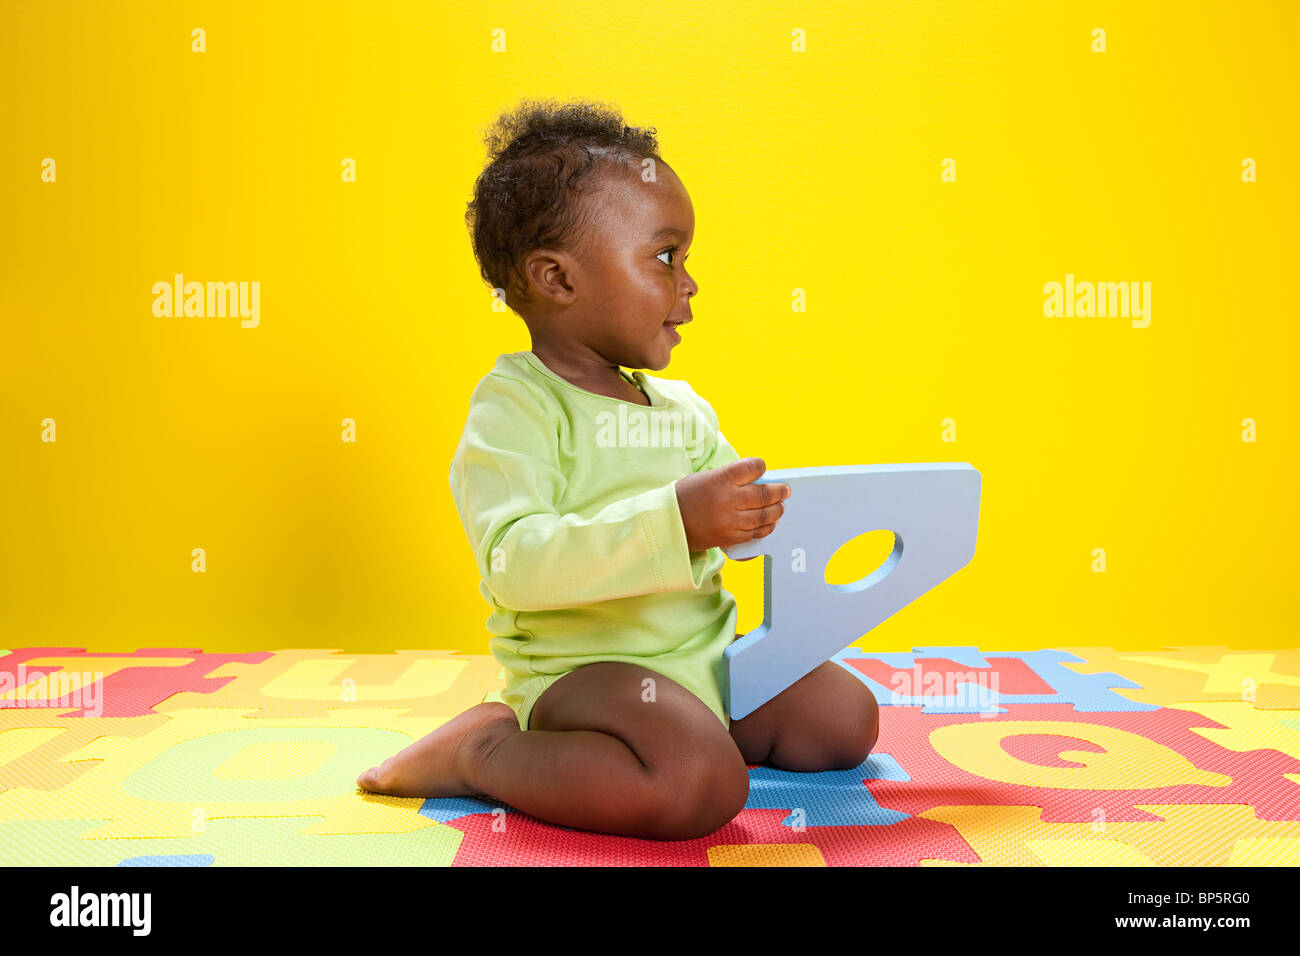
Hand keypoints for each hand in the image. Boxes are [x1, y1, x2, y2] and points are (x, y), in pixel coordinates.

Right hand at [675, 457, 790, 551]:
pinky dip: (765, 527)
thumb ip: (733, 477)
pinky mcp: (730, 537)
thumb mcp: (708, 477)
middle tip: (785, 491)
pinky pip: (755, 533)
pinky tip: (769, 522)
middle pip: (765, 494)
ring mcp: (730, 521)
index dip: (761, 466)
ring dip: (776, 511)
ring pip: (764, 516)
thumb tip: (759, 480)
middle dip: (779, 492)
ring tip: (780, 507)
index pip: (753, 467)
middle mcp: (728, 499)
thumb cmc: (689, 495)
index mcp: (722, 479)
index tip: (762, 468)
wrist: (670, 522)